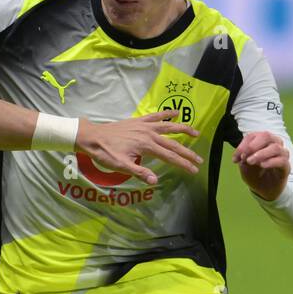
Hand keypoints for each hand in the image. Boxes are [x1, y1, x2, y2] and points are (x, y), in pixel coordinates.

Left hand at [77, 109, 201, 184]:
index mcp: (146, 146)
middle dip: (187, 152)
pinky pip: (156, 115)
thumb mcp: (121, 166)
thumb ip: (139, 172)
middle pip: (173, 143)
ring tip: (196, 133)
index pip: (170, 157)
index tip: (194, 170)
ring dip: (184, 129)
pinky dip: (167, 113)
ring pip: (169, 126)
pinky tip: (177, 112)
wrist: (92, 136)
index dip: (183, 164)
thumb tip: (155, 181)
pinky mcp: (139, 121)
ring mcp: (144, 126)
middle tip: (200, 160)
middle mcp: (149, 134)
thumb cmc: (105, 153)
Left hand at [232, 130, 288, 199]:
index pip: (252, 136)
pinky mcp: (286, 166)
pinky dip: (271, 162)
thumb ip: (243, 159)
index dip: (242, 146)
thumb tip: (244, 154)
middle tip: (244, 156)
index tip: (235, 159)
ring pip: (275, 148)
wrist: (265, 189)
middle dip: (252, 146)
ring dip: (261, 154)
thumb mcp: (244, 166)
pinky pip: (282, 160)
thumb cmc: (254, 173)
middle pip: (266, 136)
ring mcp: (282, 154)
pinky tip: (262, 165)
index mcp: (261, 140)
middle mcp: (274, 143)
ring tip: (250, 161)